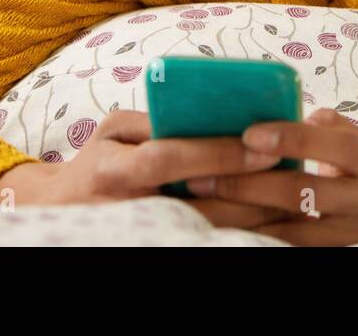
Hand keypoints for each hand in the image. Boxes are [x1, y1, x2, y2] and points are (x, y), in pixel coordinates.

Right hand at [0, 110, 292, 230]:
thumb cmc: (97, 159)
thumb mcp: (114, 130)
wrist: (62, 210)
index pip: (172, 159)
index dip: (220, 155)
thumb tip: (213, 113)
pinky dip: (239, 230)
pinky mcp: (159, 246)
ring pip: (209, 228)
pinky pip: (205, 239)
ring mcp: (144, 232)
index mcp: (114, 169)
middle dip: (251, 190)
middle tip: (296, 176)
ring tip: (293, 197)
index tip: (265, 148)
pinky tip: (270, 218)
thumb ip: (157, 119)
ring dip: (254, 215)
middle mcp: (129, 206)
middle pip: (201, 202)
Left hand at [184, 107, 357, 244]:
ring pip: (289, 231)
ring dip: (241, 219)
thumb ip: (317, 126)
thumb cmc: (355, 168)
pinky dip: (253, 240)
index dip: (293, 138)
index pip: (335, 146)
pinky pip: (287, 250)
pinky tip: (223, 230)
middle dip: (248, 185)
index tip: (249, 134)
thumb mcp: (348, 138)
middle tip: (201, 176)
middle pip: (303, 193)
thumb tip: (268, 112)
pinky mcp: (330, 255)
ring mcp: (348, 234)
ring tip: (200, 207)